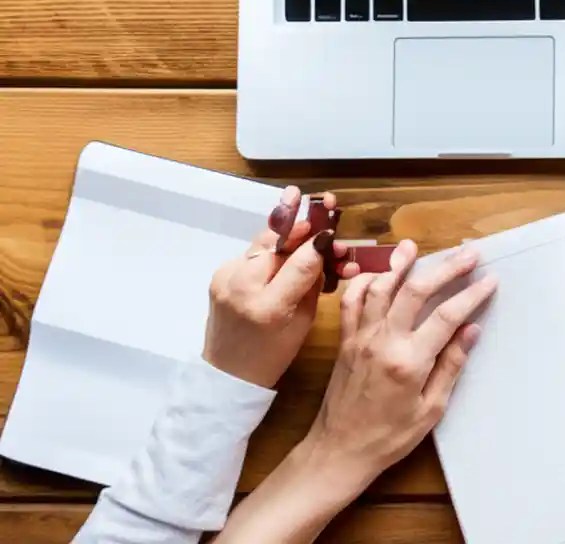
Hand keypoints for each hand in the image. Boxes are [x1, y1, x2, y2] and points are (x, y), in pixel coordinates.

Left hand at [204, 187, 355, 388]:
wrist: (226, 374)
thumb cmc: (273, 355)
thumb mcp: (304, 323)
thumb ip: (312, 284)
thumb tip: (323, 248)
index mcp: (268, 307)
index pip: (301, 262)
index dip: (319, 241)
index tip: (332, 225)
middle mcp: (241, 287)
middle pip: (276, 242)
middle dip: (301, 223)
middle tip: (325, 204)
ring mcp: (225, 278)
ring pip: (263, 244)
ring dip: (288, 234)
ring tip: (308, 225)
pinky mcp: (219, 275)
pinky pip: (252, 255)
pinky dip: (271, 251)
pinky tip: (284, 253)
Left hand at [216, 242, 494, 543]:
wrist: (339, 450)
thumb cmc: (389, 438)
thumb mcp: (431, 409)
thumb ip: (451, 365)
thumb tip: (471, 330)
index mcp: (409, 362)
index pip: (447, 316)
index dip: (471, 294)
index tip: (490, 279)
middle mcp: (383, 342)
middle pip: (416, 291)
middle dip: (445, 268)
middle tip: (468, 253)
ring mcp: (361, 338)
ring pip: (380, 288)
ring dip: (399, 264)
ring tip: (415, 246)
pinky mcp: (345, 340)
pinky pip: (352, 301)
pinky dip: (364, 282)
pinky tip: (377, 273)